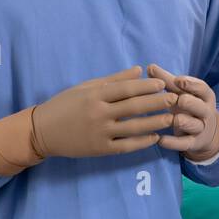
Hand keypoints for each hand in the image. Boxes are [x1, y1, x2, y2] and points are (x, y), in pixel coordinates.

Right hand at [31, 66, 174, 157]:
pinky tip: (155, 138)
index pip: (127, 89)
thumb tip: (140, 70)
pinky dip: (142, 142)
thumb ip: (114, 79)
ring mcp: (100, 132)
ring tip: (172, 119)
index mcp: (95, 95)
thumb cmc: (65, 105)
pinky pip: (126, 145)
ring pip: (134, 127)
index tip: (162, 84)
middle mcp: (99, 113)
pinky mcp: (100, 149)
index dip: (146, 87)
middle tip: (176, 99)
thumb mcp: (86, 87)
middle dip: (157, 103)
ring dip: (155, 123)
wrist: (42, 131)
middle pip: (134, 107)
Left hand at [148, 64, 218, 161]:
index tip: (178, 79)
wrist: (205, 133)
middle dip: (191, 103)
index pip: (202, 88)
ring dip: (184, 122)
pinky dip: (173, 142)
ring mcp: (200, 128)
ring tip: (175, 119)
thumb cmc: (189, 106)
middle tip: (181, 100)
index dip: (191, 84)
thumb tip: (149, 66)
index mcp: (205, 96)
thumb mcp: (182, 93)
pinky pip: (184, 143)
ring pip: (194, 125)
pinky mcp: (193, 143)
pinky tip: (160, 140)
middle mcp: (205, 112)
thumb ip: (168, 81)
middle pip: (200, 106)